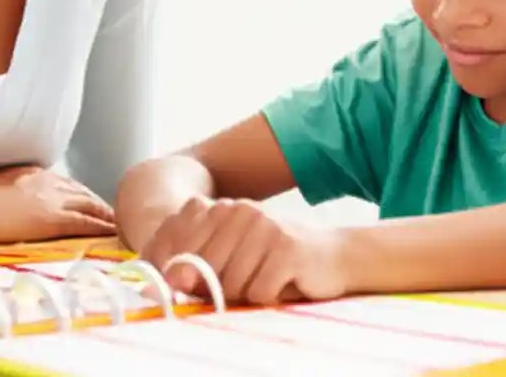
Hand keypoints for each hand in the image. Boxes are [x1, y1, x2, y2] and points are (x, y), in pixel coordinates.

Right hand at [0, 166, 116, 247]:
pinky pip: (87, 222)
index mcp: (27, 173)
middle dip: (98, 204)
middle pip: (82, 192)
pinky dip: (103, 228)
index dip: (78, 196)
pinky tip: (113, 234)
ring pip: (90, 205)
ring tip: (119, 226)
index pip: (63, 184)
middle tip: (112, 217)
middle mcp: (44, 181)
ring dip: (106, 215)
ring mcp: (50, 198)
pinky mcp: (52, 218)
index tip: (87, 205)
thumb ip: (0, 197)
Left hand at [141, 197, 351, 305]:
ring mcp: (266, 227)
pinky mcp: (287, 248)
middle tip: (247, 283)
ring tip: (267, 280)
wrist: (335, 256)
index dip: (180, 275)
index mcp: (225, 209)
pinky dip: (270, 298)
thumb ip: (200, 267)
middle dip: (220, 289)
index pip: (181, 246)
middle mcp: (243, 211)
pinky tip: (284, 283)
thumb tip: (170, 283)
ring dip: (247, 295)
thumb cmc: (277, 263)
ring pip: (231, 284)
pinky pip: (259, 292)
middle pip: (205, 270)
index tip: (189, 288)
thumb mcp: (234, 259)